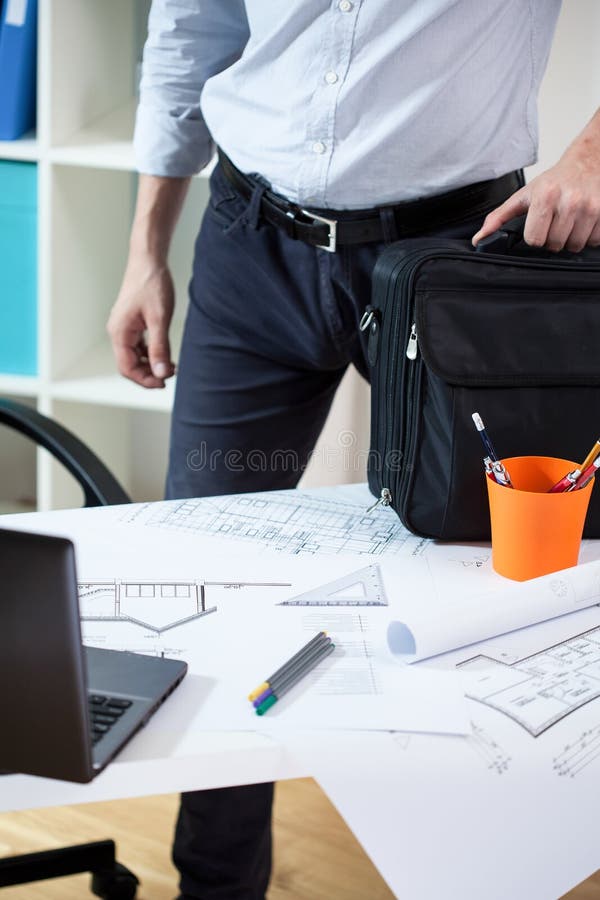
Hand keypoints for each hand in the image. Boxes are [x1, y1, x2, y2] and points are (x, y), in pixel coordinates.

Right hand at [107, 254, 175, 388]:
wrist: (148, 260)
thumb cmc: (152, 284)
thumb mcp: (160, 319)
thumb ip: (160, 348)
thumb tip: (162, 373)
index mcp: (119, 332)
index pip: (127, 368)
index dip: (145, 379)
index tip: (164, 383)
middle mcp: (118, 332)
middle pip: (129, 365)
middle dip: (148, 374)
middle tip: (170, 375)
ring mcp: (123, 328)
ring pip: (134, 356)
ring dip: (150, 364)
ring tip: (170, 366)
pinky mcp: (131, 323)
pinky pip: (137, 346)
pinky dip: (150, 354)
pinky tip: (165, 354)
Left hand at [473, 111, 599, 251]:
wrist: (586, 163)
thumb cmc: (554, 181)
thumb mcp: (523, 196)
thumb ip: (498, 218)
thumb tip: (478, 239)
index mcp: (545, 196)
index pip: (535, 240)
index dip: (535, 236)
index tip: (539, 225)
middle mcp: (569, 201)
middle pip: (554, 245)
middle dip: (552, 238)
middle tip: (555, 221)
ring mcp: (589, 207)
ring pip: (575, 246)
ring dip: (570, 239)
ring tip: (569, 221)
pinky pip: (594, 242)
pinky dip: (588, 236)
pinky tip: (582, 222)